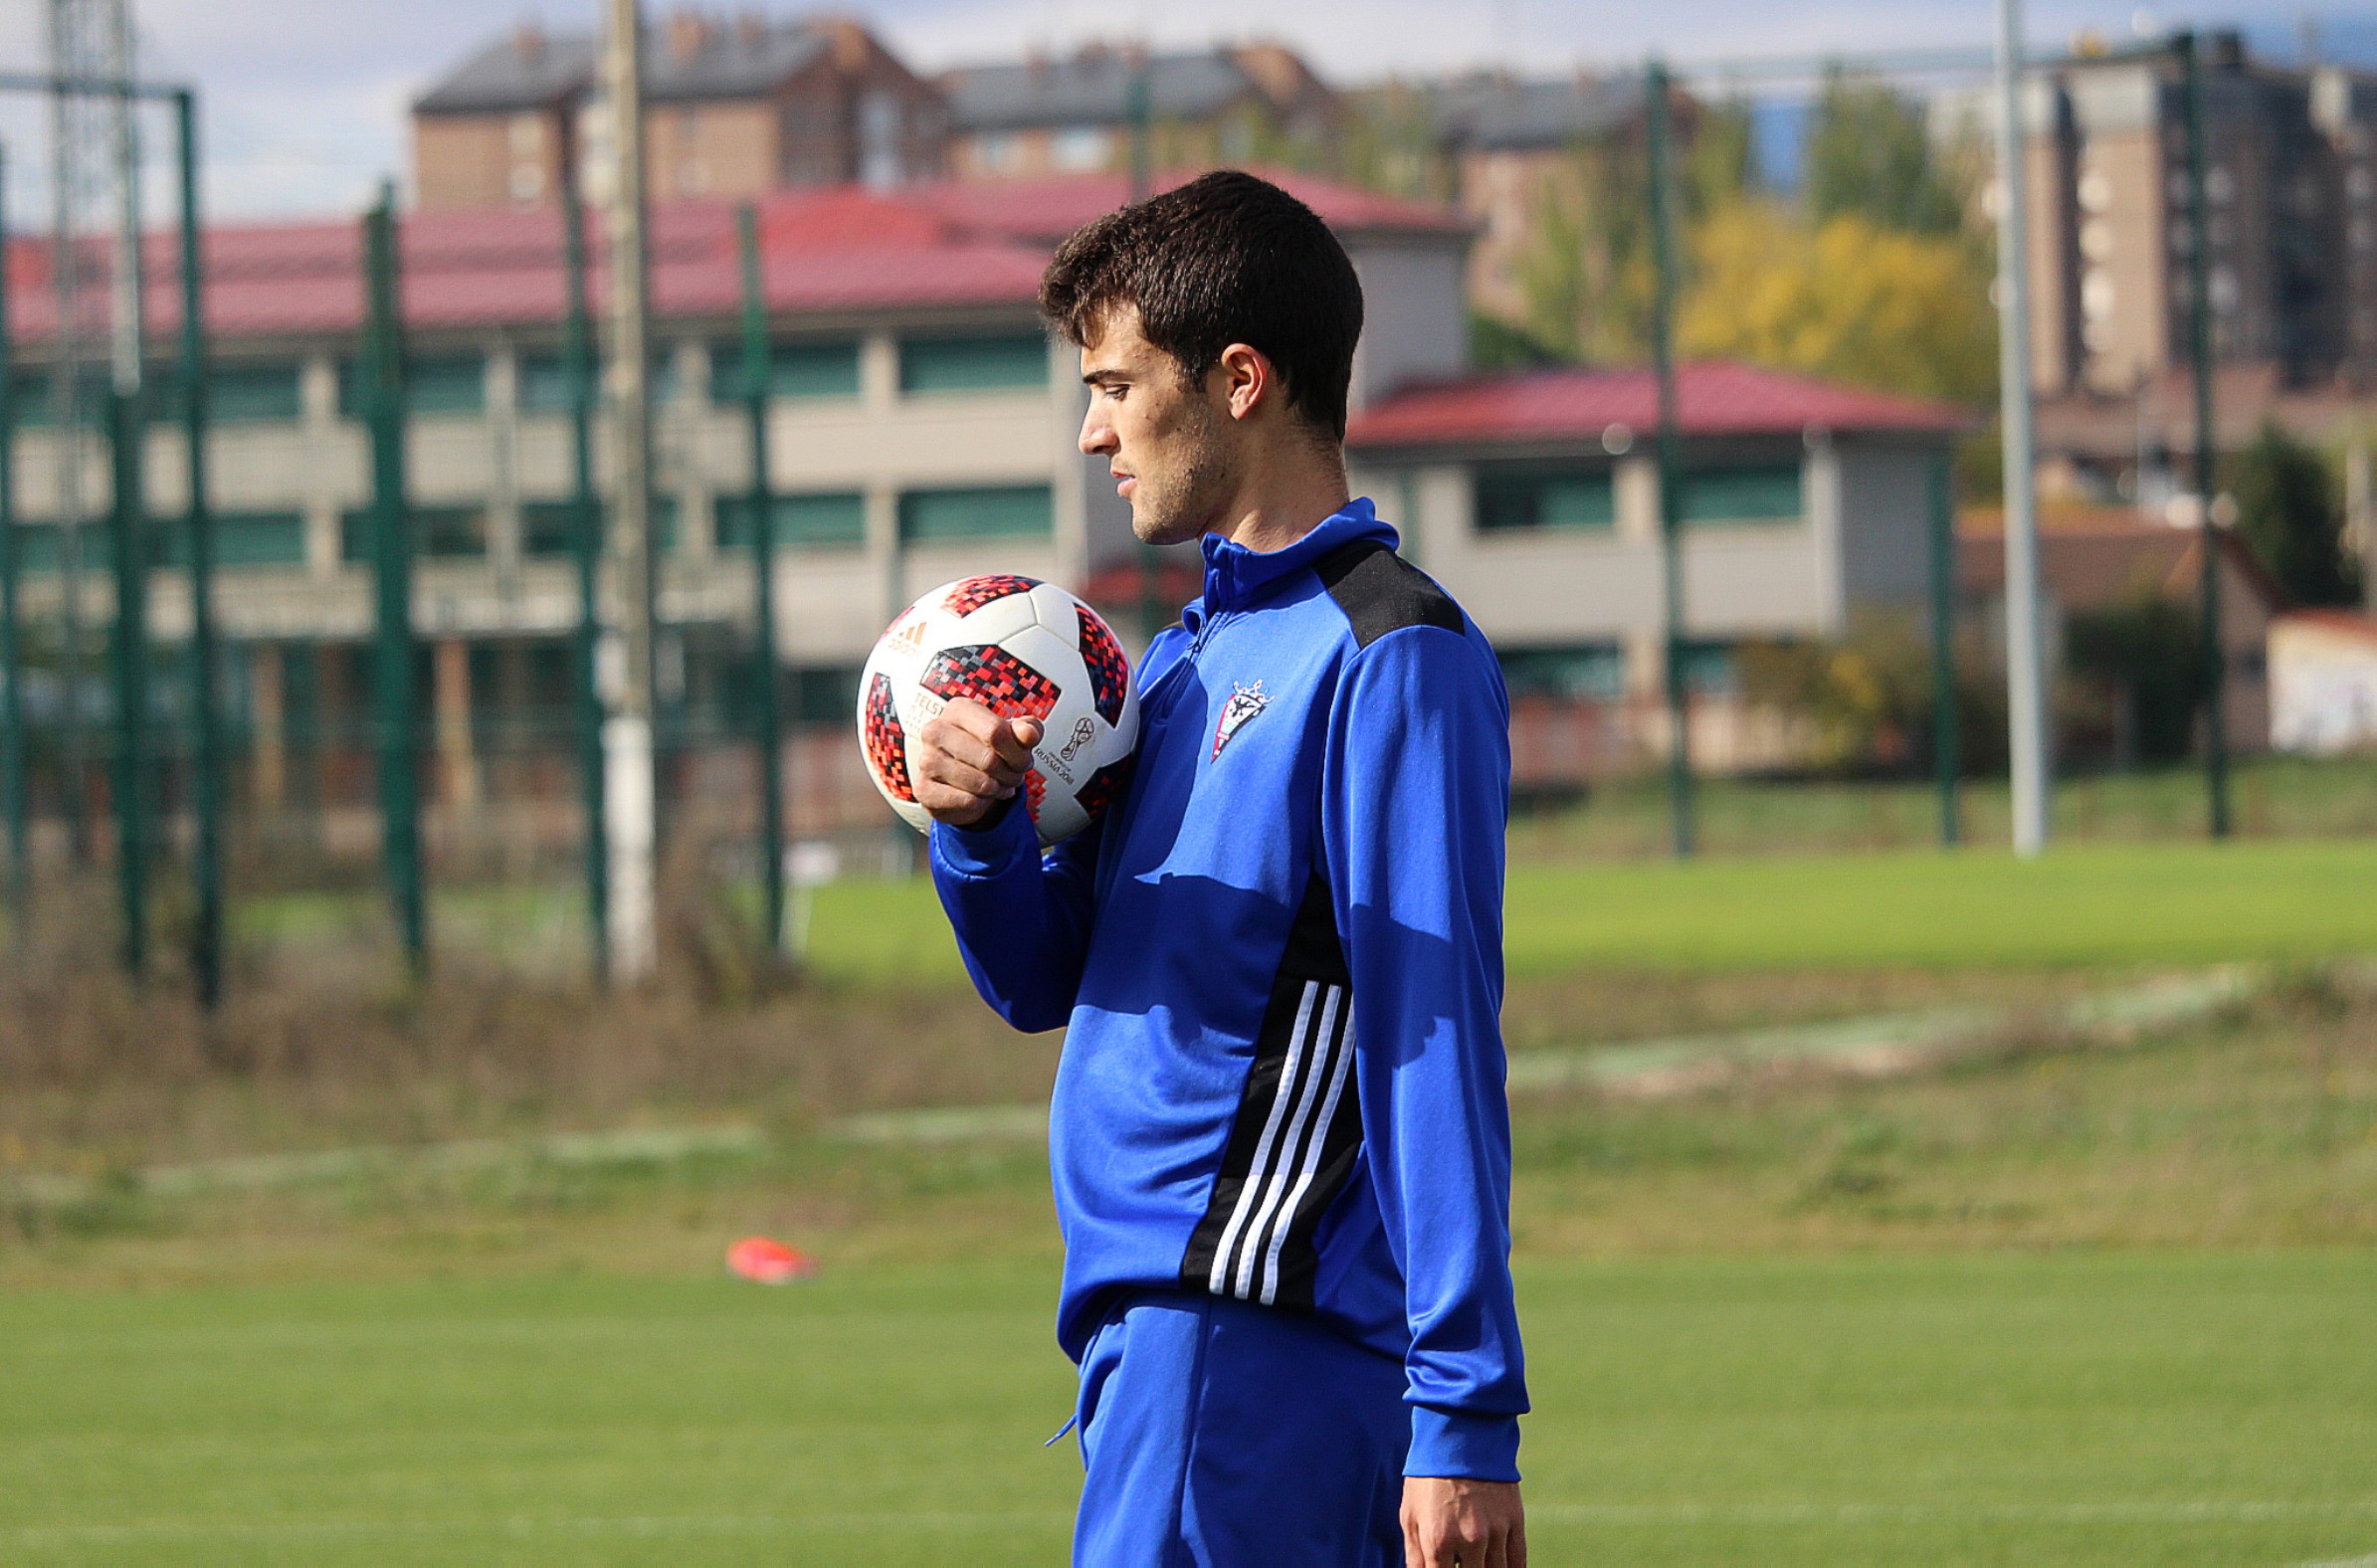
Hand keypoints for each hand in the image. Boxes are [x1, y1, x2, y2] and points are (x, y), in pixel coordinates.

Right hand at [913, 698, 1041, 827]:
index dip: (1018, 753)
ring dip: (997, 790)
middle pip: (988, 760)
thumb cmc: (989, 749)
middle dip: (1010, 774)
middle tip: (1013, 776)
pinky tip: (981, 796)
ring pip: (978, 783)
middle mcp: (936, 730)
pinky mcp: (923, 788)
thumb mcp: (1016, 735)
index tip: (1023, 761)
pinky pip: (966, 801)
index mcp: (959, 709)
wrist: (963, 777)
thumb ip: (1027, 730)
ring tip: (999, 785)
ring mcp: (926, 760)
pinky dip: (981, 803)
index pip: (996, 732)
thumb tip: (1029, 734)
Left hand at [1402, 1477, 1524, 1567]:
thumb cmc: (1428, 1477)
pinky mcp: (1514, 1521)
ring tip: (1475, 1562)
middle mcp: (1469, 1541)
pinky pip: (1518, 1561)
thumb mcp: (1410, 1514)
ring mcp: (1495, 1532)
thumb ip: (1415, 1555)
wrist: (1460, 1435)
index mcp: (1438, 1541)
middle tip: (1459, 1561)